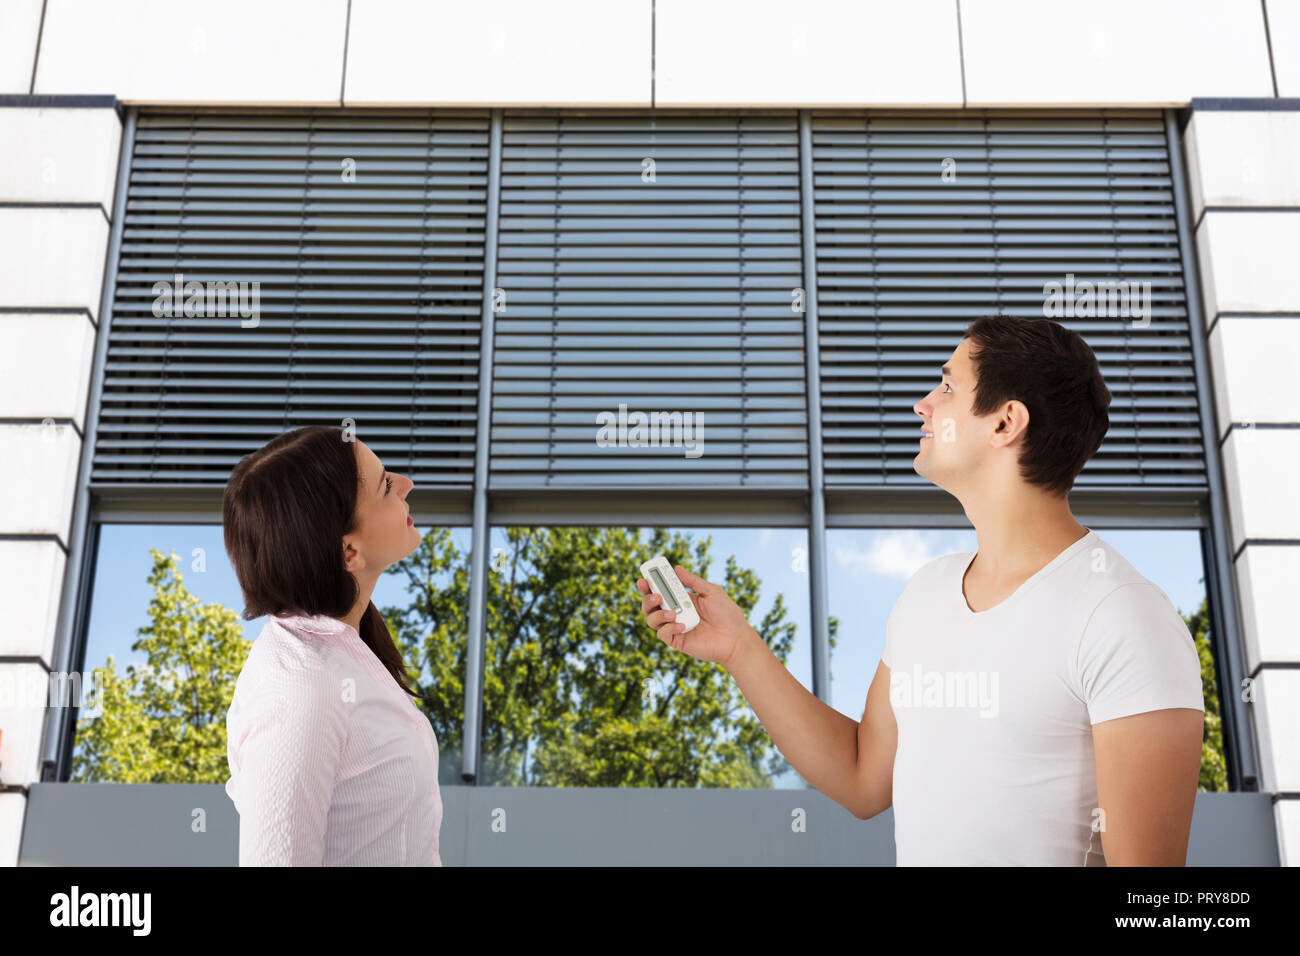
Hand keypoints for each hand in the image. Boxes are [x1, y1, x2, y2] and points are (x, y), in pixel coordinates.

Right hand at [636, 565, 753, 668]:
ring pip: (652, 620)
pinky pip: (663, 634)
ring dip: (657, 614)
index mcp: (682, 599)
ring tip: (672, 612)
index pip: (660, 590)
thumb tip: (677, 568)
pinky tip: (682, 626)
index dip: (649, 585)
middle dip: (647, 599)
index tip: (643, 578)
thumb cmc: (727, 614)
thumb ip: (693, 581)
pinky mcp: (677, 641)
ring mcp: (675, 627)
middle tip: (655, 595)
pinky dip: (668, 628)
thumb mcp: (712, 592)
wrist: (736, 638)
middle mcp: (675, 613)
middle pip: (650, 605)